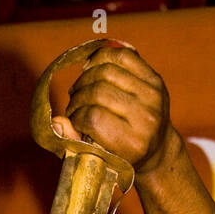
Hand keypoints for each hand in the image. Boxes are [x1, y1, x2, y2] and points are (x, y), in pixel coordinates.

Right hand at [51, 42, 177, 176]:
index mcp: (133, 143)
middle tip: (74, 104)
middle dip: (79, 97)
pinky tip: (92, 69)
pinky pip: (122, 56)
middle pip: (99, 91)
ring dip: (86, 78)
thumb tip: (56, 122)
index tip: (74, 120)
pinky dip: (101, 58)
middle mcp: (147, 118)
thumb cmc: (122, 155)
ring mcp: (153, 96)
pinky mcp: (155, 79)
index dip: (77, 116)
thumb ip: (74, 141)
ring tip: (81, 89)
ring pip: (107, 70)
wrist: (158, 149)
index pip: (94, 118)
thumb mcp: (99, 157)